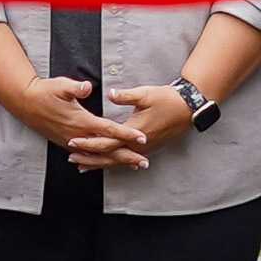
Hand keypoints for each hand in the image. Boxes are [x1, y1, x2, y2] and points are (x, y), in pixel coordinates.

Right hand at [10, 73, 148, 163]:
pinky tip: (106, 165)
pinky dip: (98, 162)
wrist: (24, 102)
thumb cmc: (43, 92)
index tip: (142, 138)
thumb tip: (87, 87)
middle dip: (126, 156)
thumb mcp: (60, 85)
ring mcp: (70, 140)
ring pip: (97, 155)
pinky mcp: (64, 142)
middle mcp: (76, 134)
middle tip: (144, 162)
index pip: (108, 129)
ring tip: (132, 166)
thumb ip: (75, 88)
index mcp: (79, 120)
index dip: (126, 134)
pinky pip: (85, 156)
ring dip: (115, 161)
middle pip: (106, 148)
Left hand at [67, 83, 193, 170]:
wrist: (189, 108)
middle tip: (71, 158)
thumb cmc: (167, 99)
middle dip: (89, 158)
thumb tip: (109, 94)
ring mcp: (144, 148)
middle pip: (109, 156)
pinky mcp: (148, 148)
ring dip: (99, 163)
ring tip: (82, 166)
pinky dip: (114, 163)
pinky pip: (127, 159)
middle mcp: (138, 144)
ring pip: (118, 161)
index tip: (72, 142)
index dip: (88, 143)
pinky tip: (106, 166)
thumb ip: (125, 96)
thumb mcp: (145, 95)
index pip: (106, 142)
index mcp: (134, 131)